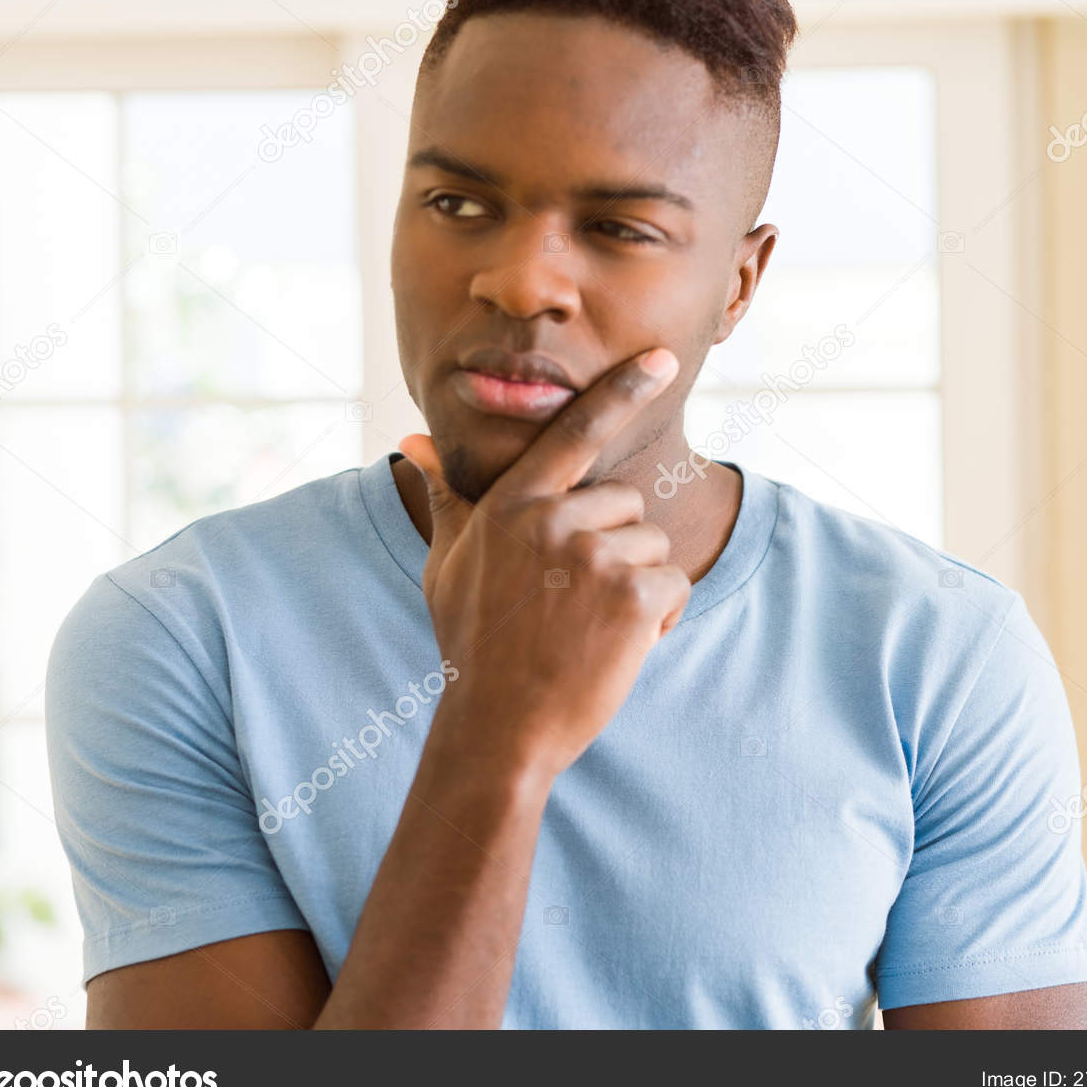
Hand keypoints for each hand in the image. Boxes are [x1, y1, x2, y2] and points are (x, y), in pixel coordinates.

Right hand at [400, 347, 690, 781]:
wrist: (499, 727)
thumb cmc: (471, 644)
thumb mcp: (448, 564)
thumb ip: (448, 497)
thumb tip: (412, 441)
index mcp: (513, 504)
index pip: (574, 431)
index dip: (621, 390)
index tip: (661, 359)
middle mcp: (553, 519)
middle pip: (625, 503)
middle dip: (614, 549)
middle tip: (574, 603)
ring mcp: (593, 556)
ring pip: (652, 547)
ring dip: (636, 587)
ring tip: (589, 628)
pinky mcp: (631, 596)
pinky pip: (673, 586)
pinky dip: (659, 619)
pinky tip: (616, 647)